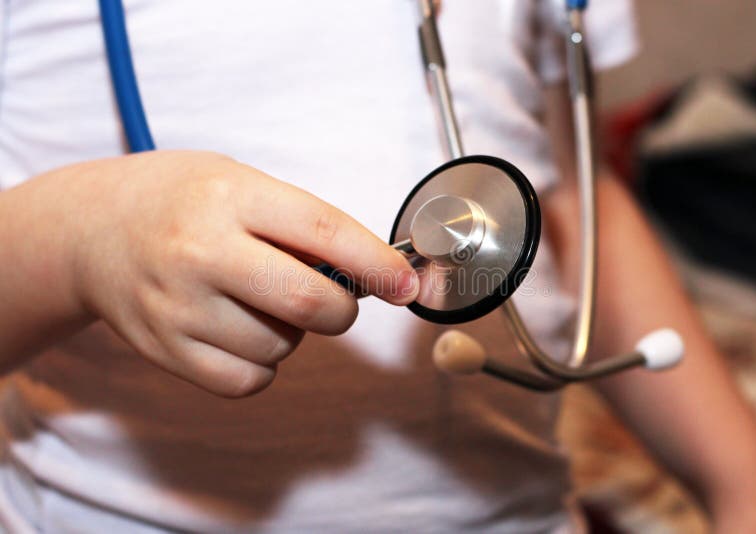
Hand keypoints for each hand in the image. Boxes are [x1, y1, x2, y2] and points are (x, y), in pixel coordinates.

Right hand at [66, 150, 417, 396]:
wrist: (90, 230)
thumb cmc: (179, 201)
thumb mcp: (239, 183)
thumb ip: (301, 225)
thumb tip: (371, 274)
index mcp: (230, 196)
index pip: (325, 232)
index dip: (377, 265)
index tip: (406, 285)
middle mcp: (201, 251)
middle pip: (309, 303)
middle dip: (342, 309)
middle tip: (334, 298)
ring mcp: (179, 306)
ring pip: (281, 346)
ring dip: (294, 333)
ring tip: (260, 301)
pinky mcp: (165, 349)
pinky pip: (247, 380)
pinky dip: (264, 364)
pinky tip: (243, 331)